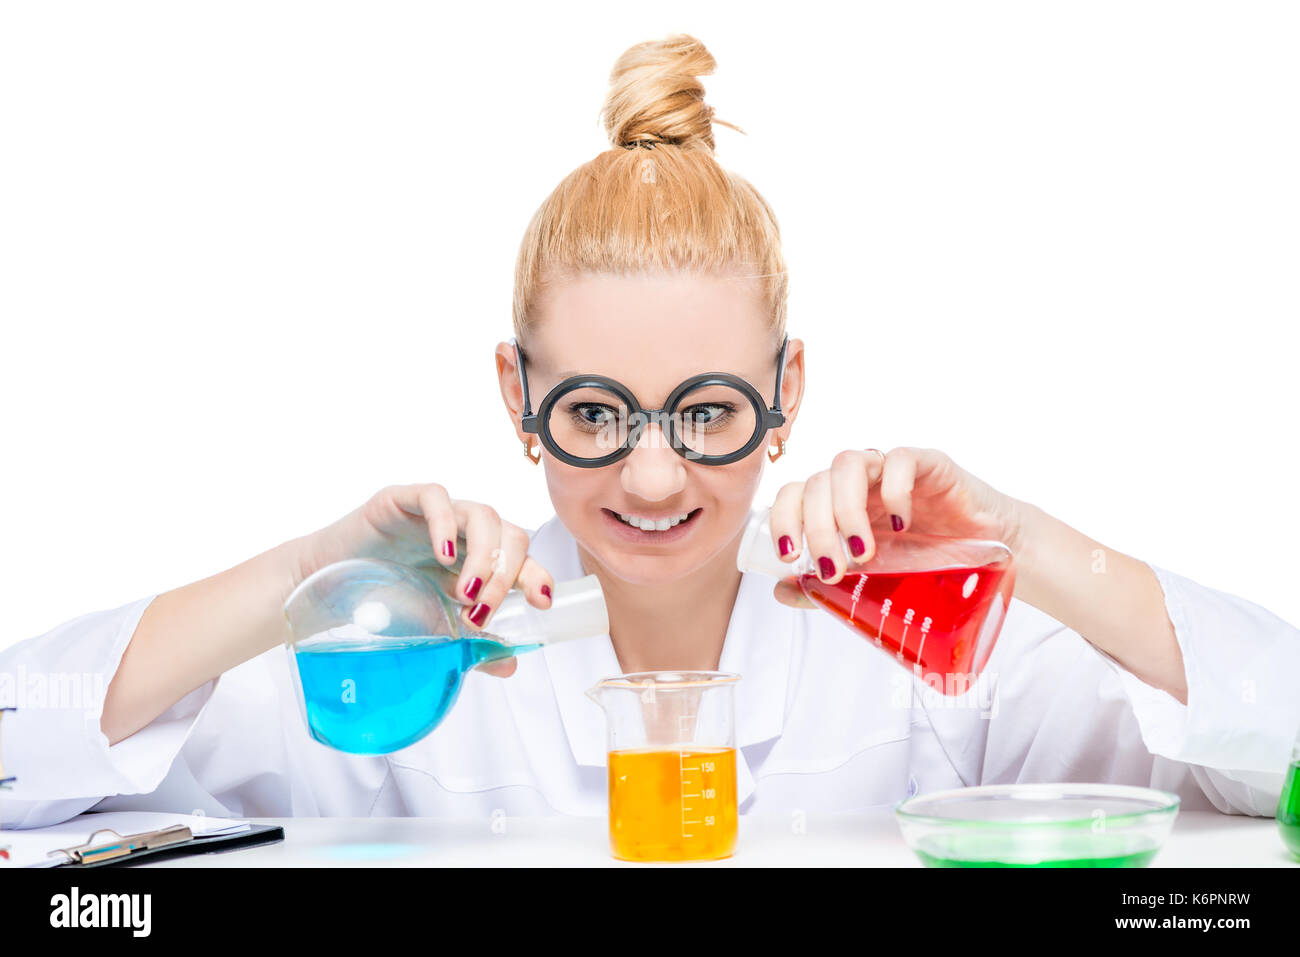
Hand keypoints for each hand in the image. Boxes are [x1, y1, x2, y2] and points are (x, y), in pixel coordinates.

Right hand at [298, 483, 553, 676]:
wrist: (323, 590)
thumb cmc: (382, 603)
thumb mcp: (433, 628)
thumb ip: (470, 645)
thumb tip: (511, 665)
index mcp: (478, 557)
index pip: (522, 558)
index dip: (537, 574)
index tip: (542, 603)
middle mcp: (464, 532)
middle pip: (511, 533)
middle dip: (508, 573)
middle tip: (483, 610)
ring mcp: (436, 514)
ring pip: (483, 514)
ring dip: (483, 555)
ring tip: (464, 593)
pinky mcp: (401, 500)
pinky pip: (434, 497)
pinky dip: (445, 523)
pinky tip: (442, 555)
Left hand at [769, 447, 1027, 607]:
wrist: (987, 556)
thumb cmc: (924, 562)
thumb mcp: (869, 580)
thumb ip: (825, 584)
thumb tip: (779, 590)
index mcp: (835, 503)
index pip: (792, 494)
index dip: (782, 519)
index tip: (789, 556)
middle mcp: (857, 481)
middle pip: (816, 483)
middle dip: (816, 528)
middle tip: (834, 568)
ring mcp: (888, 469)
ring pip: (847, 464)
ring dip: (845, 509)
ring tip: (863, 552)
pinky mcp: (927, 463)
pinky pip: (900, 460)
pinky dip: (894, 492)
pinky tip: (902, 525)